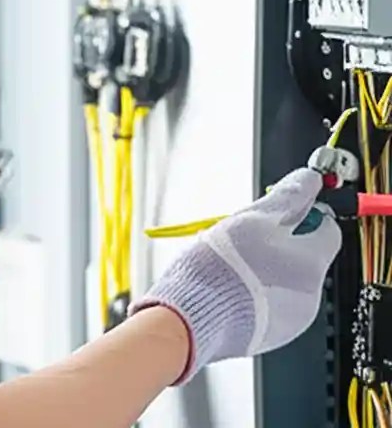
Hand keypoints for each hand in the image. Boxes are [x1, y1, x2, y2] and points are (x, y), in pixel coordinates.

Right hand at [130, 167, 341, 382]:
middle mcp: (309, 295)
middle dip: (278, 243)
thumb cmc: (217, 270)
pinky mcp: (269, 334)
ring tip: (230, 265)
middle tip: (245, 238)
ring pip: (284, 279)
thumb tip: (307, 181)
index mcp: (310, 263)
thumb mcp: (250, 220)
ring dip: (264, 268)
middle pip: (303, 255)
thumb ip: (285, 198)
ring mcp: (290, 318)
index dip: (303, 214)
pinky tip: (228, 287)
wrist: (189, 319)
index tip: (281, 211)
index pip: (326, 228)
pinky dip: (253, 294)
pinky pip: (269, 304)